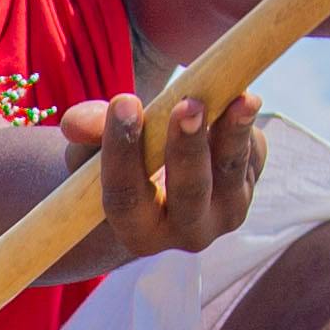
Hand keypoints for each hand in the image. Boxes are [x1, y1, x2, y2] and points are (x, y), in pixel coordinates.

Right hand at [63, 86, 264, 267]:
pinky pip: (253, 154)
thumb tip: (76, 122)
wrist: (158, 183)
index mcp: (138, 233)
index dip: (123, 152)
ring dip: (236, 133)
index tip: (123, 104)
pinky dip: (246, 124)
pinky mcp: (251, 185)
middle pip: (189, 193)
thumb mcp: (92, 155)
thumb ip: (87, 137)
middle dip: (188, 148)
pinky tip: (239, 97)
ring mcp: (225, 213)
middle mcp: (186, 233)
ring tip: (241, 98)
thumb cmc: (116, 165)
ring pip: (231, 173)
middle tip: (188, 105)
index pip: (126, 197)